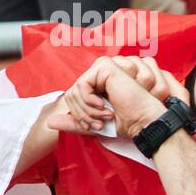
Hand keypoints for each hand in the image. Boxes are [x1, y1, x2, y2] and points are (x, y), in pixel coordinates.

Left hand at [47, 56, 188, 137]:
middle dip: (83, 114)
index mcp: (98, 84)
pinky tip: (105, 106)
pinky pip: (81, 85)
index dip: (80, 115)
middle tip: (100, 123)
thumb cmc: (128, 121)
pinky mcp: (105, 67)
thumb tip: (50, 122)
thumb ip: (75, 121)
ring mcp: (103, 68)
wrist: (145, 121)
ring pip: (74, 90)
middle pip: (71, 93)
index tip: (96, 126)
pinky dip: (89, 101)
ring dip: (88, 110)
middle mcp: (100, 73)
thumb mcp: (95, 123)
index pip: (72, 96)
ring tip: (106, 115)